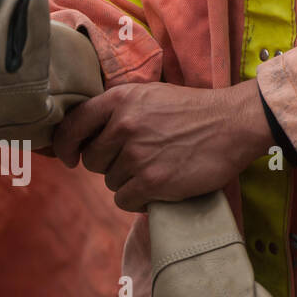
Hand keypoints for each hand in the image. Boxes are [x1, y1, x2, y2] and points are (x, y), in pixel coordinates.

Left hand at [53, 80, 274, 210]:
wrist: (232, 124)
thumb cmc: (191, 111)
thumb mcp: (149, 95)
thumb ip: (116, 110)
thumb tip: (84, 135)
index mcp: (120, 99)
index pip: (72, 125)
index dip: (64, 145)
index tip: (69, 157)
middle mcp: (124, 125)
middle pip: (91, 160)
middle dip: (108, 165)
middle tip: (136, 159)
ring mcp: (137, 154)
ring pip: (110, 182)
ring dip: (128, 182)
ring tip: (155, 169)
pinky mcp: (152, 180)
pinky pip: (124, 200)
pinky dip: (138, 200)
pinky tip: (157, 189)